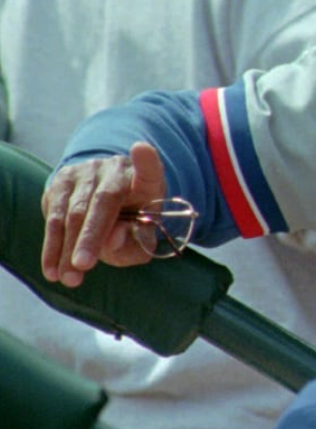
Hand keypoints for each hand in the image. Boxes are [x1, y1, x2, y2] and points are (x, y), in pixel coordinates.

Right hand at [41, 142, 167, 286]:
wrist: (104, 201)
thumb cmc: (131, 221)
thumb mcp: (141, 236)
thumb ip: (135, 241)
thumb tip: (112, 239)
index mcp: (146, 180)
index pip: (150, 170)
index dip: (147, 162)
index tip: (142, 150)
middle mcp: (116, 169)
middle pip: (103, 200)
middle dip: (90, 236)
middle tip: (83, 266)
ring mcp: (86, 171)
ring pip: (72, 210)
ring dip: (66, 247)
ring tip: (68, 278)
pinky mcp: (62, 180)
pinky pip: (53, 215)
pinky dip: (52, 245)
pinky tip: (52, 269)